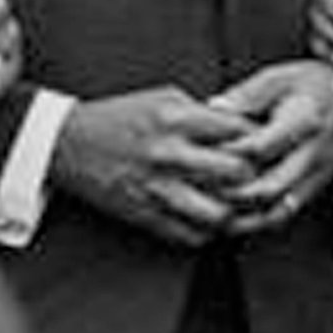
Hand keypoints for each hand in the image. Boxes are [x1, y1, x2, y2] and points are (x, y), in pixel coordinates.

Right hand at [51, 84, 258, 245]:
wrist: (68, 143)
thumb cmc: (119, 117)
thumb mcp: (163, 98)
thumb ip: (203, 112)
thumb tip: (244, 125)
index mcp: (176, 119)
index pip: (239, 131)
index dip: (259, 138)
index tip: (264, 144)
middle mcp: (169, 154)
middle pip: (236, 173)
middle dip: (254, 176)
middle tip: (258, 177)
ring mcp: (156, 188)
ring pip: (217, 213)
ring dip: (233, 211)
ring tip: (236, 204)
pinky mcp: (144, 213)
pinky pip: (190, 234)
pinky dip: (208, 232)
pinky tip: (212, 220)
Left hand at [204, 58, 332, 231]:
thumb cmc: (317, 84)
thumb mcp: (282, 76)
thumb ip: (248, 93)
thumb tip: (214, 107)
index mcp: (305, 121)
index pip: (260, 147)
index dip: (228, 153)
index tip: (204, 151)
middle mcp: (315, 152)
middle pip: (270, 187)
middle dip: (233, 193)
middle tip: (204, 189)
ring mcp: (319, 173)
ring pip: (281, 209)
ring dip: (248, 217)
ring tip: (218, 214)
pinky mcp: (318, 185)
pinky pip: (290, 212)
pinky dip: (262, 221)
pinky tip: (239, 220)